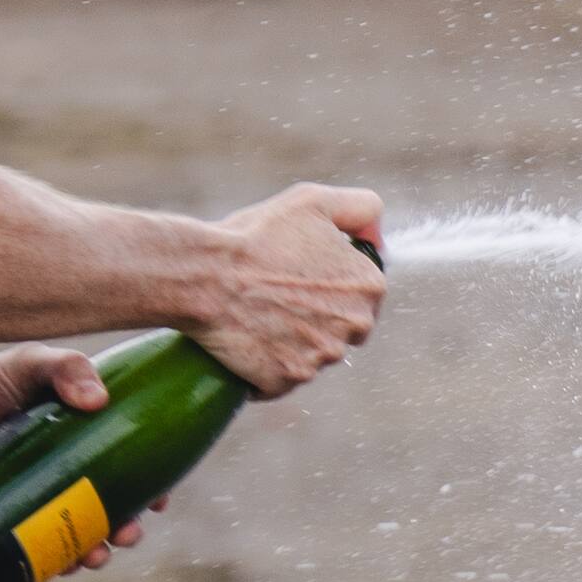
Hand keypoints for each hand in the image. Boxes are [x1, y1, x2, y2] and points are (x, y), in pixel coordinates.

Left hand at [0, 347, 182, 564]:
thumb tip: (99, 400)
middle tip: (128, 535)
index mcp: (77, 433)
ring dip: (96, 551)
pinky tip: (63, 570)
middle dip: (127, 526)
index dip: (152, 482)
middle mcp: (60, 467)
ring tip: (96, 558)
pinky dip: (53, 564)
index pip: (127, 461)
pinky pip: (33, 550)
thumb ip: (62, 367)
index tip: (162, 498)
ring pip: (75, 532)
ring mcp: (29, 496)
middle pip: (109, 505)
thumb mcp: (24, 365)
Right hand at [191, 185, 388, 396]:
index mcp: (369, 287)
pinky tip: (247, 340)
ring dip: (291, 340)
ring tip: (258, 313)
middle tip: (276, 293)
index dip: (328, 280)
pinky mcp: (287, 380)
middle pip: (341, 326)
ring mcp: (321, 358)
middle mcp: (355, 327)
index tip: (298, 272)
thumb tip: (377, 237)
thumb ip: (362, 208)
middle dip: (316, 314)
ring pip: (312, 352)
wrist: (205, 276)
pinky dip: (265, 365)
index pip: (361, 293)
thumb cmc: (256, 237)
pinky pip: (281, 377)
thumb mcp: (315, 201)